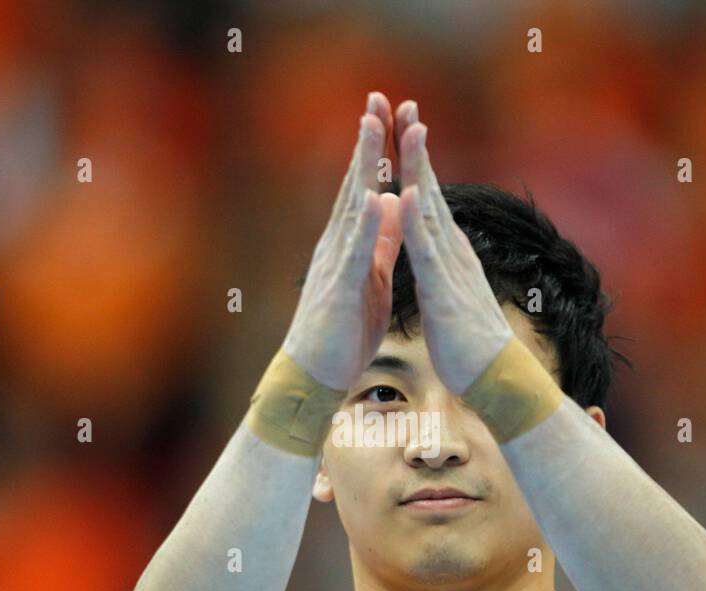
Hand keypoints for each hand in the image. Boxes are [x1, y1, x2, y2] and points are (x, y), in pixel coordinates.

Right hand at [282, 92, 403, 390]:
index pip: (363, 189)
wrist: (315, 378)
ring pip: (351, 206)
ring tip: (373, 128)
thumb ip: (379, 243)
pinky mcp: (339, 288)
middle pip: (354, 184)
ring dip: (363, 167)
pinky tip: (374, 195)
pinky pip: (355, 251)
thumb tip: (391, 205)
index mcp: (349, 245)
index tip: (388, 113)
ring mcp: (335, 264)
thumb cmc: (342, 333)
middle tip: (376, 98)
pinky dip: (365, 222)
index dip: (376, 152)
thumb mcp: (371, 278)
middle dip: (367, 142)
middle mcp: (336, 246)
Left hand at [394, 100, 513, 394]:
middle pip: (431, 190)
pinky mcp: (446, 291)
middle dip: (416, 147)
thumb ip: (447, 267)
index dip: (415, 162)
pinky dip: (416, 220)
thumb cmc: (471, 345)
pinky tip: (407, 192)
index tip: (402, 126)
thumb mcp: (453, 295)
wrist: (496, 380)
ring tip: (408, 128)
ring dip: (419, 168)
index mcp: (449, 254)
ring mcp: (452, 268)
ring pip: (431, 210)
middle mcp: (454, 251)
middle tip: (405, 104)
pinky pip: (428, 251)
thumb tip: (444, 251)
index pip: (428, 199)